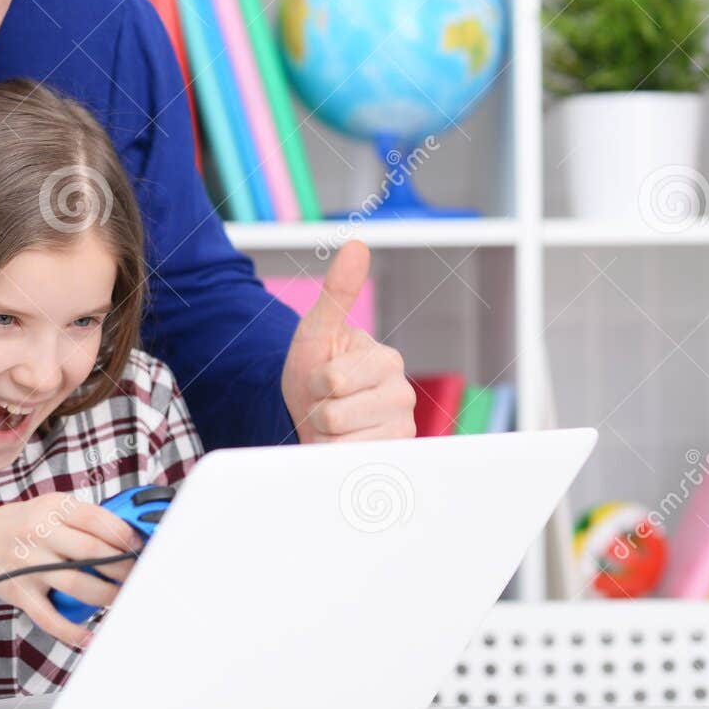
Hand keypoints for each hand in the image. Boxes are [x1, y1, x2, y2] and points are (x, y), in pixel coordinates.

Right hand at [0, 495, 142, 648]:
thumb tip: (129, 536)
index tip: (140, 545)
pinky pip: (49, 617)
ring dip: (107, 595)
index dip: (123, 534)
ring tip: (122, 597)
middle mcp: (38, 534)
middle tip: (138, 575)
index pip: (95, 519)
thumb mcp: (49, 508)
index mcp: (50, 509)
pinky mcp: (21, 593)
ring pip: (77, 585)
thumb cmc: (23, 525)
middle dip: (122, 567)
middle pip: (91, 552)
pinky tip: (90, 637)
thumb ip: (82, 518)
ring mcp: (29, 565)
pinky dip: (71, 631)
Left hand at [280, 241, 416, 442]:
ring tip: (332, 425)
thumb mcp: (317, 332)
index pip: (333, 380)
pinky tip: (342, 446)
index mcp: (386, 361)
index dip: (314, 382)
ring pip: (340, 443)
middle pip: (335, 415)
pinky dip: (333, 457)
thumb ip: (337, 293)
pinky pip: (348, 464)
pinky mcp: (390, 461)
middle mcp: (401, 396)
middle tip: (325, 404)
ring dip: (324, 436)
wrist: (307, 412)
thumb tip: (357, 244)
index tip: (322, 379)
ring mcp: (399, 431)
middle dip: (317, 411)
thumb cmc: (314, 369)